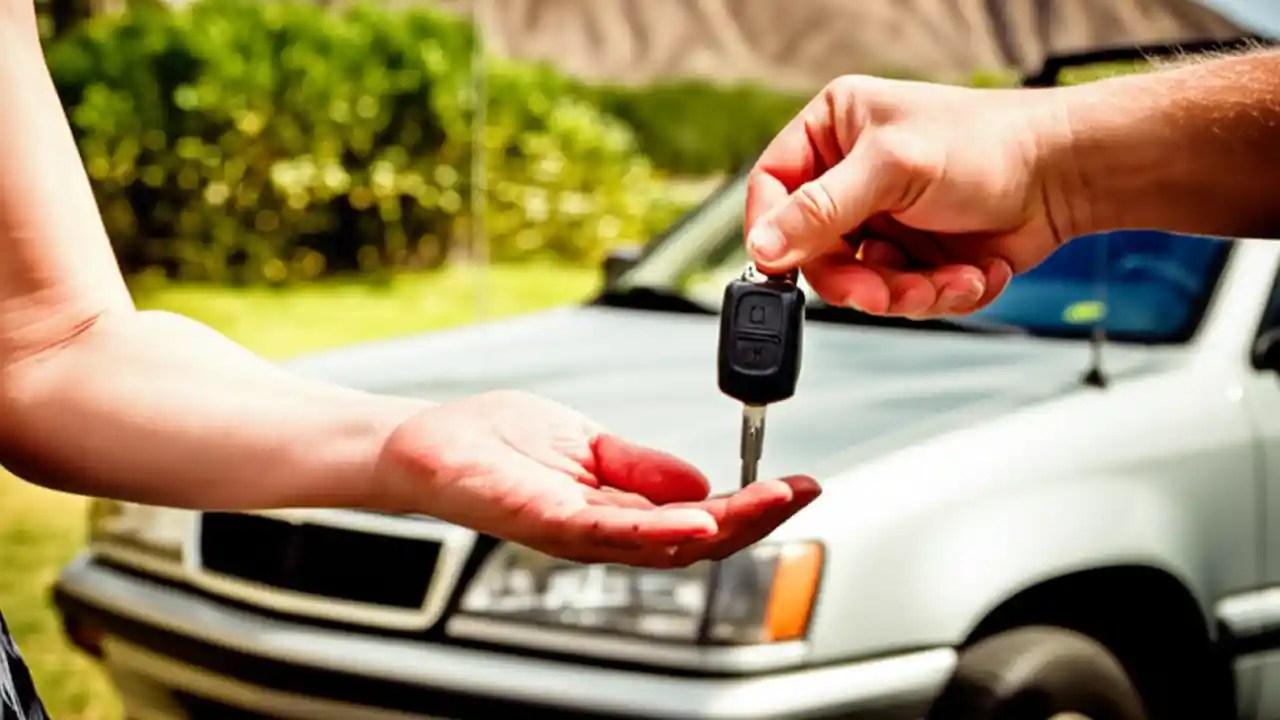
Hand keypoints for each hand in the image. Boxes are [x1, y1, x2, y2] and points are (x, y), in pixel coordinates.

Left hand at [375, 391, 819, 567]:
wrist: (423, 443)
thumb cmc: (495, 442)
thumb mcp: (588, 444)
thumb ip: (642, 468)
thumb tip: (703, 481)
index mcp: (617, 511)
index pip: (699, 519)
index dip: (753, 507)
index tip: (799, 484)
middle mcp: (600, 532)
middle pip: (692, 539)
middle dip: (754, 519)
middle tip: (800, 494)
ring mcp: (571, 531)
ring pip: (660, 542)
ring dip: (721, 525)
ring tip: (768, 502)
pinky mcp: (539, 518)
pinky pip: (605, 531)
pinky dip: (654, 526)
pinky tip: (695, 512)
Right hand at [745, 75, 1073, 317]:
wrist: (1066, 177)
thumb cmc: (990, 144)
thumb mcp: (892, 168)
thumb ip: (821, 211)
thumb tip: (763, 247)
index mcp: (834, 130)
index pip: (772, 186)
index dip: (772, 231)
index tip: (779, 266)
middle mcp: (854, 176)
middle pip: (813, 251)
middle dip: (855, 280)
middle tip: (880, 292)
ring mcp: (885, 220)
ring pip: (858, 283)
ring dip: (904, 293)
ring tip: (944, 281)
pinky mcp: (916, 258)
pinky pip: (901, 298)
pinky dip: (937, 295)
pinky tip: (970, 273)